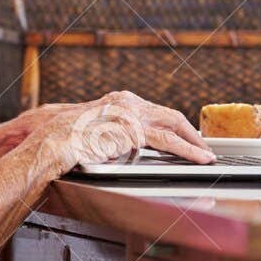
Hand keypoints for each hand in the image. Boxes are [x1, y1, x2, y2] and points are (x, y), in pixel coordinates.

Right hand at [30, 91, 214, 170]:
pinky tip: (198, 159)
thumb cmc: (67, 144)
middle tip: (203, 146)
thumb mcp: (96, 134)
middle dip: (189, 132)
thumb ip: (115, 137)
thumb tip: (127, 149)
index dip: (173, 125)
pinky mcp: (134, 130)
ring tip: (207, 156)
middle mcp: (128, 102)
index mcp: (119, 101)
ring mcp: (132, 113)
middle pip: (169, 115)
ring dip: (194, 143)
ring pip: (173, 126)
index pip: (155, 112)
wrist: (54, 144)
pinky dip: (188, 150)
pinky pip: (169, 141)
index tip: (185, 135)